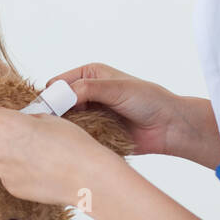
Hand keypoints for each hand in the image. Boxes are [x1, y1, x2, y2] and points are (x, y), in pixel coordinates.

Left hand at [0, 106, 112, 205]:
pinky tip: (35, 169)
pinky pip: (4, 174)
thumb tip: (17, 122)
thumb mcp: (47, 118)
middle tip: (19, 136)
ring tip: (29, 153)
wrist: (86, 177)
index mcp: (5, 123)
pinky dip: (13, 170)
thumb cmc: (72, 144)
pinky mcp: (10, 187)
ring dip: (2, 154)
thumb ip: (24, 119)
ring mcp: (2, 170)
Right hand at [48, 62, 219, 163]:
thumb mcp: (116, 88)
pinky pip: (77, 137)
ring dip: (67, 129)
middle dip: (55, 115)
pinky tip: (79, 145)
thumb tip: (60, 95)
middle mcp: (87, 93)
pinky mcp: (95, 132)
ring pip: (65, 123)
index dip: (51, 96)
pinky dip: (77, 140)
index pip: (58, 83)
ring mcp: (90, 114)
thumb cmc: (149, 101)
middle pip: (57, 104)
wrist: (169, 127)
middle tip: (55, 127)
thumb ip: (87, 88)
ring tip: (69, 137)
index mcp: (89, 75)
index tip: (50, 111)